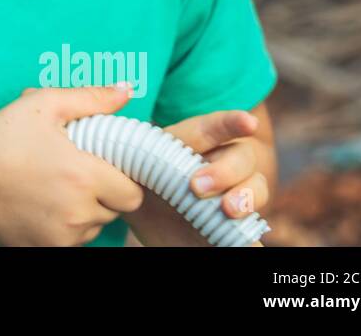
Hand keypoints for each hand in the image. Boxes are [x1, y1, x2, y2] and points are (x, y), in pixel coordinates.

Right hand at [0, 84, 144, 245]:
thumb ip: (90, 98)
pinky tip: (41, 205)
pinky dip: (64, 227)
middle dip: (103, 193)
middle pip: (114, 211)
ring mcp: (62, 237)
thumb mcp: (41, 106)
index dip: (123, 178)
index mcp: (83, 175)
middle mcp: (78, 212)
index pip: (132, 193)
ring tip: (54, 188)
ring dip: (83, 211)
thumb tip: (125, 91)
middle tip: (75, 173)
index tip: (105, 167)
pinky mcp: (46, 250)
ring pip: (93, 227)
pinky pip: (71, 241)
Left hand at [123, 109, 267, 245]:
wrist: (153, 231)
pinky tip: (248, 238)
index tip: (248, 122)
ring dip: (246, 195)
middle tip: (197, 186)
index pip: (210, 129)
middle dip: (225, 169)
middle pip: (241, 156)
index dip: (230, 123)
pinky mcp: (237, 230)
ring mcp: (232, 198)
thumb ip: (122, 158)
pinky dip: (253, 235)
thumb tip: (102, 148)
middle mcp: (219, 168)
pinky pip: (254, 231)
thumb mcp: (125, 173)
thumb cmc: (139, 191)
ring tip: (228, 209)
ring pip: (258, 186)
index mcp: (190, 148)